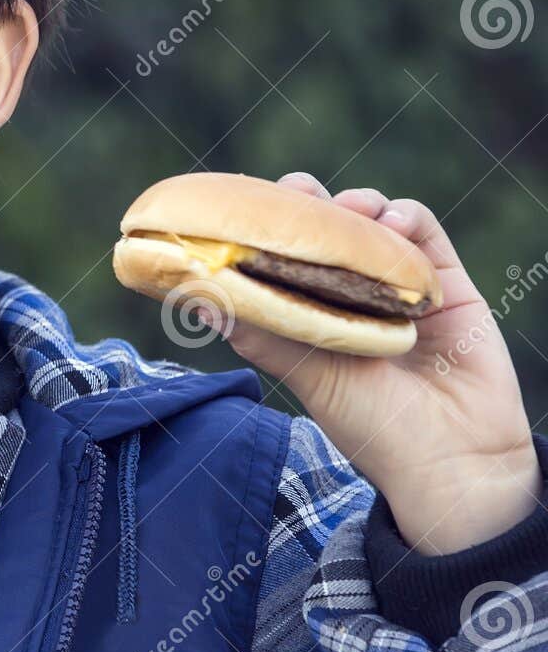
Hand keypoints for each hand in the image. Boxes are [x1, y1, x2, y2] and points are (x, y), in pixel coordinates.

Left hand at [193, 171, 540, 554]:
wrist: (453, 460)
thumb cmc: (374, 427)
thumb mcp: (310, 378)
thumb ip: (264, 335)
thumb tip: (198, 298)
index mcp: (313, 313)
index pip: (283, 254)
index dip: (266, 225)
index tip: (243, 205)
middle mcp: (352, 294)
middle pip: (325, 228)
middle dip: (307, 201)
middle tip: (296, 191)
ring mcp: (397, 286)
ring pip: (372, 221)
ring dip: (356, 205)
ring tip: (351, 212)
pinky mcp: (445, 284)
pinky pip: (423, 232)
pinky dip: (404, 217)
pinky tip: (390, 225)